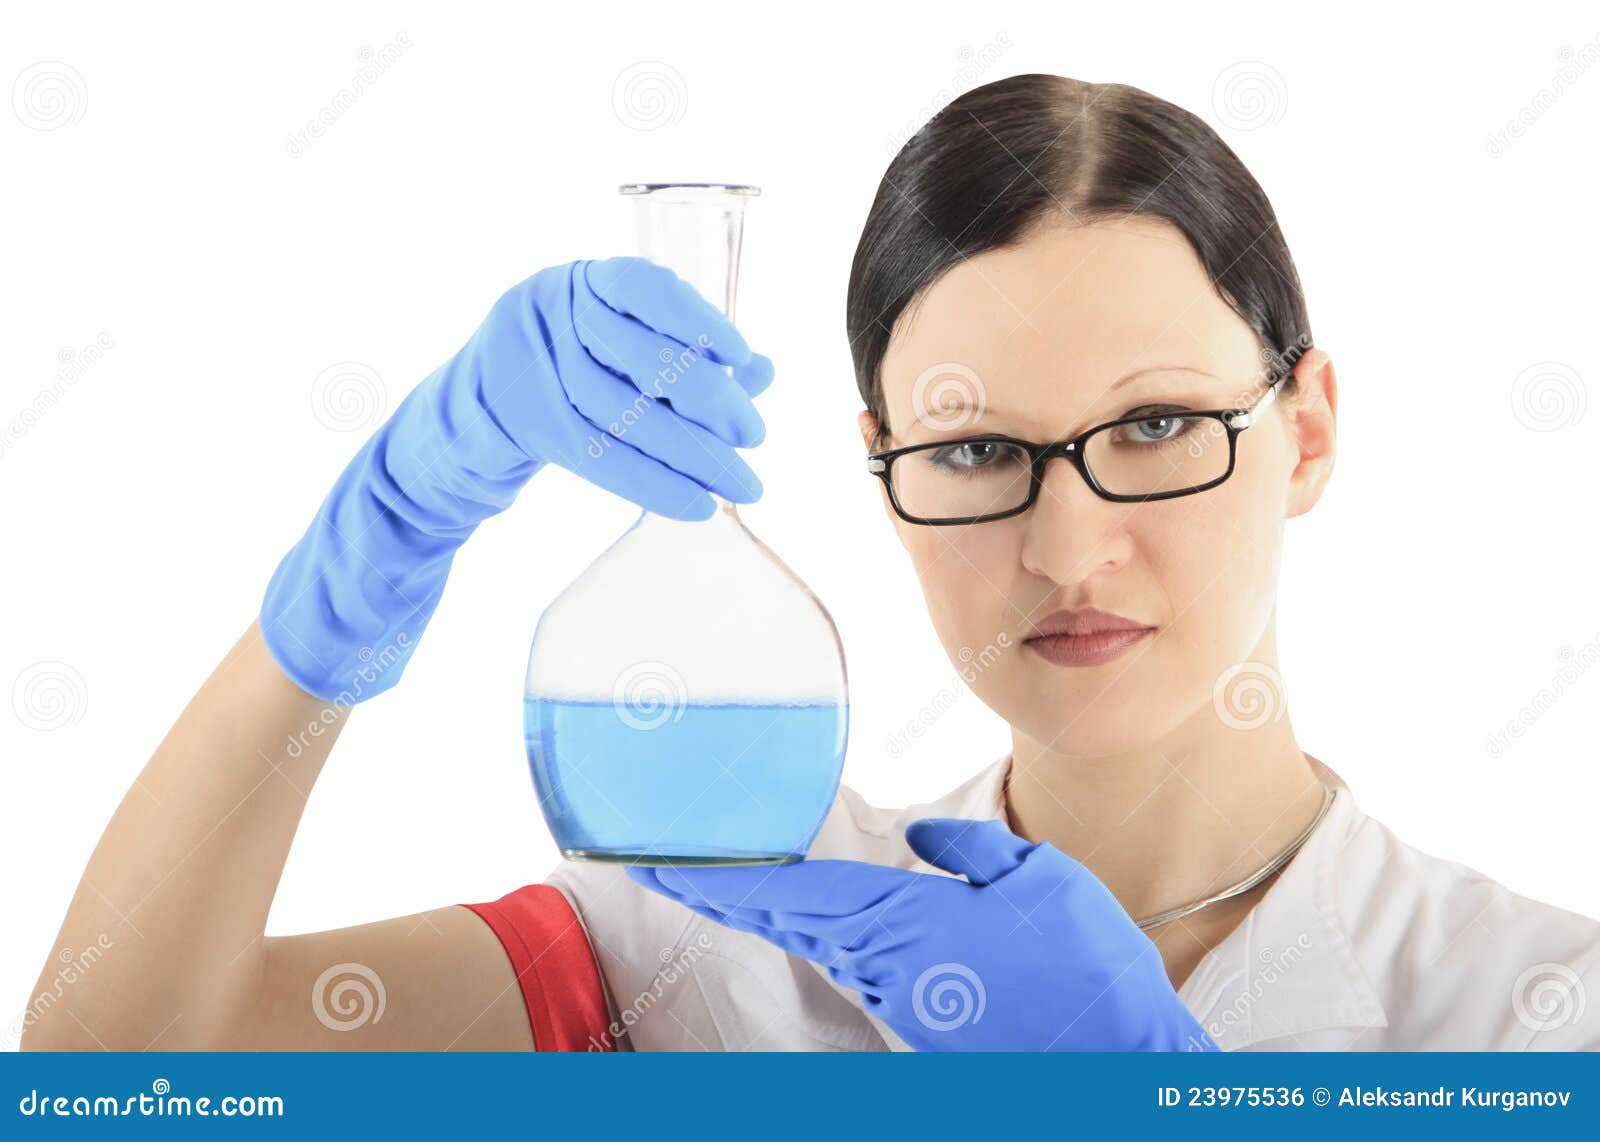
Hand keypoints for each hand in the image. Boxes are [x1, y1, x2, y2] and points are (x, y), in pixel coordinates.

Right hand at [261, 258, 772, 701]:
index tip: (744, 357)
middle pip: (641, 358)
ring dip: (692, 455)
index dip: (697, 320)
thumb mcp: (627, 350)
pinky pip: (599, 458)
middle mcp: (548, 312)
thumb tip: (765, 372)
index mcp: (581, 280)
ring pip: (624, 414)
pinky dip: (654, 484)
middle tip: (756, 436)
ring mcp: (527, 367)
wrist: (478, 414)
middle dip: (710, 401)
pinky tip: (697, 505)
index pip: (644, 288)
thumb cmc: (570, 371)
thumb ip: (693, 353)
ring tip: (742, 483)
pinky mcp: (522, 424)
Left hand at [628, 818, 1217, 1051]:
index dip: (715, 877)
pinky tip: (820, 915)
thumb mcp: (1035, 876)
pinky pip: (858, 965)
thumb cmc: (1083, 966)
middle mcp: (883, 965)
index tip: (657, 862)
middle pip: (784, 921)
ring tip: (731, 872)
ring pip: (819, 943)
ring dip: (772, 910)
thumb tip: (919, 837)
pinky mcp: (921, 1022)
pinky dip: (825, 934)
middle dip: (723, 892)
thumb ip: (967, 850)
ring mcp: (899, 999)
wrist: (1114, 1063)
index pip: (783, 894)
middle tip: (664, 863)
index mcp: (901, 919)